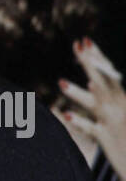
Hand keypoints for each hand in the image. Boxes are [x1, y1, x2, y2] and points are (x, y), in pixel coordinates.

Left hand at [58, 39, 125, 180]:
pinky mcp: (106, 139)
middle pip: (101, 81)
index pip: (109, 74)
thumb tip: (93, 83)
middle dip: (89, 63)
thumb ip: (113, 98)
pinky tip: (67, 115)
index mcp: (124, 99)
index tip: (85, 41)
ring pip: (94, 104)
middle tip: (77, 45)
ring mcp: (112, 123)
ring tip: (61, 83)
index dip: (97, 57)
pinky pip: (91, 129)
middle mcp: (118, 108)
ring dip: (78, 94)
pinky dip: (80, 122)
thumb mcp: (123, 112)